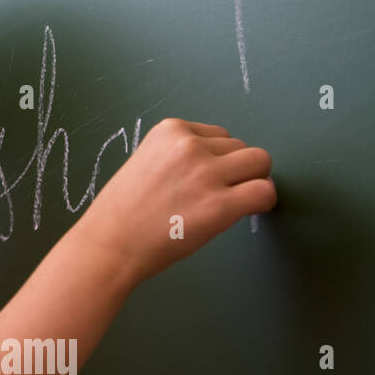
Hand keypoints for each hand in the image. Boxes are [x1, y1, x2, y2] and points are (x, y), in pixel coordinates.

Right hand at [75, 117, 276, 284]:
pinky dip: (263, 201)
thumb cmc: (121, 211)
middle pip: (242, 147)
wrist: (109, 244)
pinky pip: (265, 192)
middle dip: (235, 170)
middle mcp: (190, 145)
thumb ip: (179, 155)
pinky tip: (245, 211)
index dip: (215, 160)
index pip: (217, 135)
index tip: (199, 181)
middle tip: (215, 194)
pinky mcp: (220, 205)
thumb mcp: (146, 162)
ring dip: (251, 182)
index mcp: (169, 130)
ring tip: (228, 203)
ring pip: (260, 163)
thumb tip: (220, 164)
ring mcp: (206, 174)